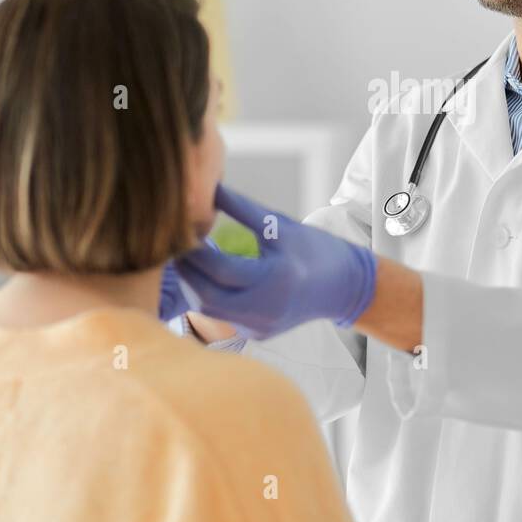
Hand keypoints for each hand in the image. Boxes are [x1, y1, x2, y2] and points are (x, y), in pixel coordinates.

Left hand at [172, 184, 377, 339]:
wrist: (343, 287)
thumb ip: (243, 209)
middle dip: (187, 273)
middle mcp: (267, 308)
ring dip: (194, 286)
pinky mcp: (258, 334)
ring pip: (210, 311)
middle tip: (177, 248)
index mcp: (277, 277)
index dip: (195, 252)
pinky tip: (208, 277)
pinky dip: (210, 296)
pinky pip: (223, 316)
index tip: (182, 233)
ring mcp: (261, 326)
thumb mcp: (281, 225)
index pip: (221, 269)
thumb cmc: (313, 248)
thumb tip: (210, 188)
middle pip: (207, 297)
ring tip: (190, 260)